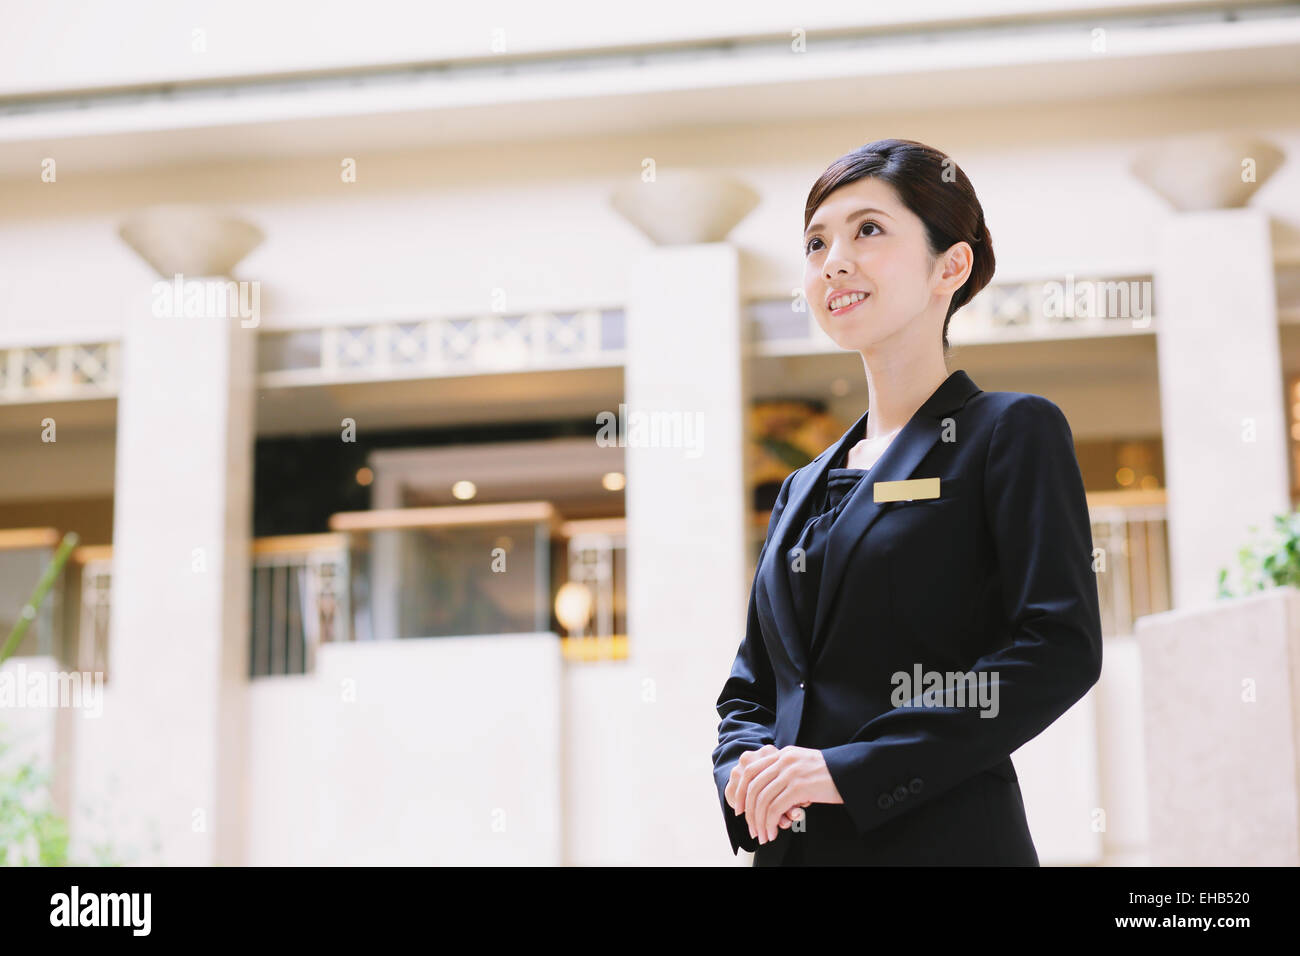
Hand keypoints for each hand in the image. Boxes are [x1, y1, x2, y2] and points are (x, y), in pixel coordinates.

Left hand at [727, 745, 842, 843]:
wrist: (854, 771)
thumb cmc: (832, 775)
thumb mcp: (805, 766)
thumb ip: (787, 773)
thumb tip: (770, 796)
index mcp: (783, 754)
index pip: (751, 770)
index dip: (740, 791)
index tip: (739, 809)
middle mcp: (784, 760)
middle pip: (752, 786)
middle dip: (748, 811)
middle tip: (750, 828)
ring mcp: (791, 772)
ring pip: (762, 800)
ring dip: (759, 822)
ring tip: (762, 836)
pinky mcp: (799, 787)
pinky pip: (774, 808)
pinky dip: (769, 823)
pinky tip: (773, 833)